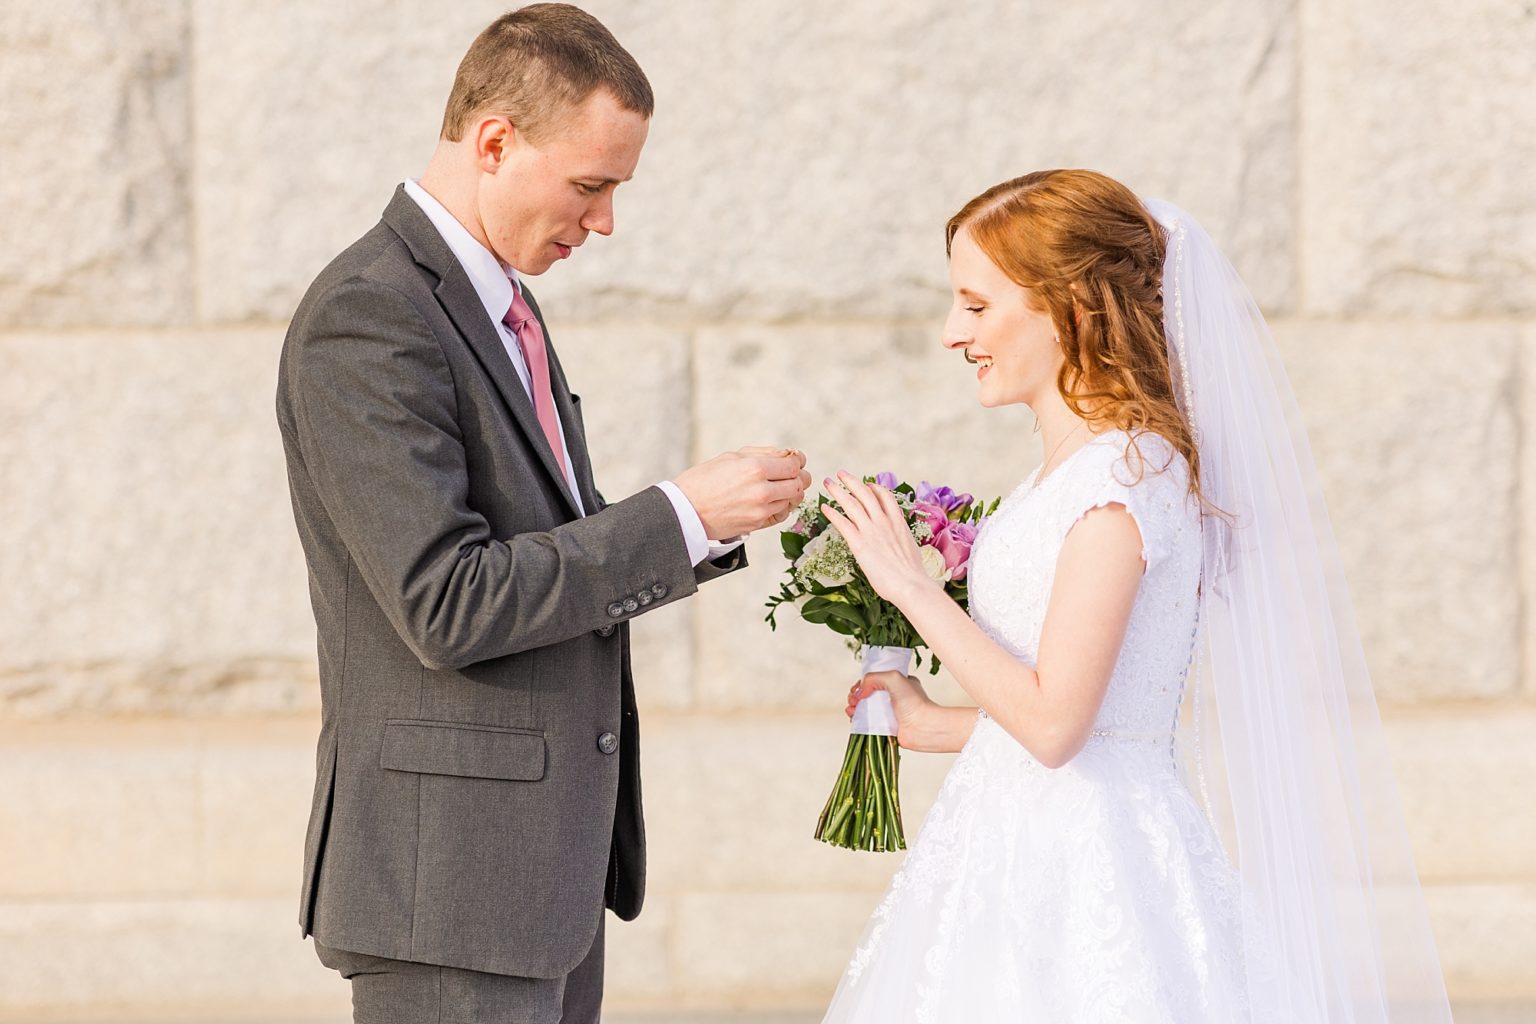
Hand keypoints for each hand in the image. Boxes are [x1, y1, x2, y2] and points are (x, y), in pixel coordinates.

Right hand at [674, 448, 809, 539]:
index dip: (797, 461)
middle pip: (798, 484)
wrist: (684, 510)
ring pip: (791, 500)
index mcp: (755, 468)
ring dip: (788, 493)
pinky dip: (780, 506)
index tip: (794, 460)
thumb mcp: (731, 457)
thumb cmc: (704, 479)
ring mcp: (761, 511)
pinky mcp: (757, 525)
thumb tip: (788, 454)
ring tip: (776, 487)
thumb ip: (763, 454)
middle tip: (790, 475)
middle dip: (798, 477)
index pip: (793, 465)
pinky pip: (780, 514)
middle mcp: (762, 491)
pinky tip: (769, 501)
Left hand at [821, 471, 938, 605]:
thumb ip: (901, 540)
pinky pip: (842, 523)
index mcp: (898, 521)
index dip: (874, 487)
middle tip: (841, 474)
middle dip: (851, 481)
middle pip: (865, 494)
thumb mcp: (911, 548)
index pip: (885, 496)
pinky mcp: (859, 543)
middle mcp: (884, 521)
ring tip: (828, 483)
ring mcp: (871, 531)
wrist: (911, 584)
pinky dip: (832, 513)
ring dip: (838, 491)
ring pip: (852, 503)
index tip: (866, 483)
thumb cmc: (913, 574)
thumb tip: (898, 544)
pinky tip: (824, 507)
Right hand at [846, 671, 935, 749]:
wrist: (923, 727)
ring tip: (851, 709)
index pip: (875, 680)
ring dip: (854, 707)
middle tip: (853, 699)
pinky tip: (853, 718)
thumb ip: (873, 678)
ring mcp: (889, 714)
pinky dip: (858, 720)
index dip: (863, 683)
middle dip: (856, 695)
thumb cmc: (914, 702)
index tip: (857, 688)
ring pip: (866, 709)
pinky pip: (868, 723)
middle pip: (868, 695)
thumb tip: (860, 690)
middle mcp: (893, 698)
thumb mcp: (893, 677)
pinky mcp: (886, 727)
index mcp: (897, 684)